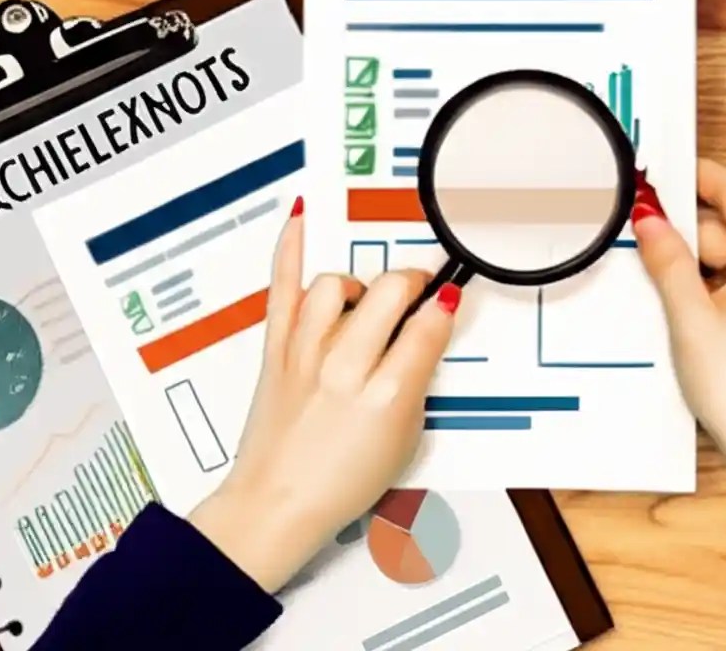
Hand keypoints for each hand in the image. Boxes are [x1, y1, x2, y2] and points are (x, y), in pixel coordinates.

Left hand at [188, 198, 460, 591]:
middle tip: (417, 291)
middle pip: (389, 293)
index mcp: (385, 397)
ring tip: (368, 297)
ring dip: (361, 283)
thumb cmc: (338, 483)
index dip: (445, 306)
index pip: (428, 327)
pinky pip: (282, 288)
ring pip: (338, 285)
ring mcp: (305, 355)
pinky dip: (290, 250)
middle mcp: (343, 369)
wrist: (277, 505)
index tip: (450, 299)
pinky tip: (303, 219)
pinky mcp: (276, 351)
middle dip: (413, 283)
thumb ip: (418, 382)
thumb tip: (426, 340)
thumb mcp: (405, 440)